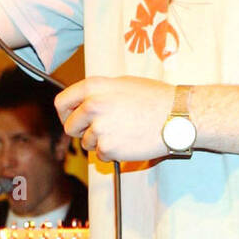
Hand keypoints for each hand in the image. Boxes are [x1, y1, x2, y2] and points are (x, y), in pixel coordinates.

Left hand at [55, 76, 174, 161]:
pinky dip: (112, 153)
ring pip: (86, 143)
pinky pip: (101, 155)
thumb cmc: (156, 99)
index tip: (71, 119)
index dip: (65, 114)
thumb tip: (83, 103)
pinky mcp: (108, 147)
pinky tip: (128, 142)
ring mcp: (99, 127)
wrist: (177, 116)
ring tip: (123, 132)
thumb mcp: (123, 83)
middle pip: (69, 127)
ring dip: (100, 142)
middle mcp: (92, 105)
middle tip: (101, 130)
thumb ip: (99, 93)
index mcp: (93, 87)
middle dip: (82, 131)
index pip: (61, 102)